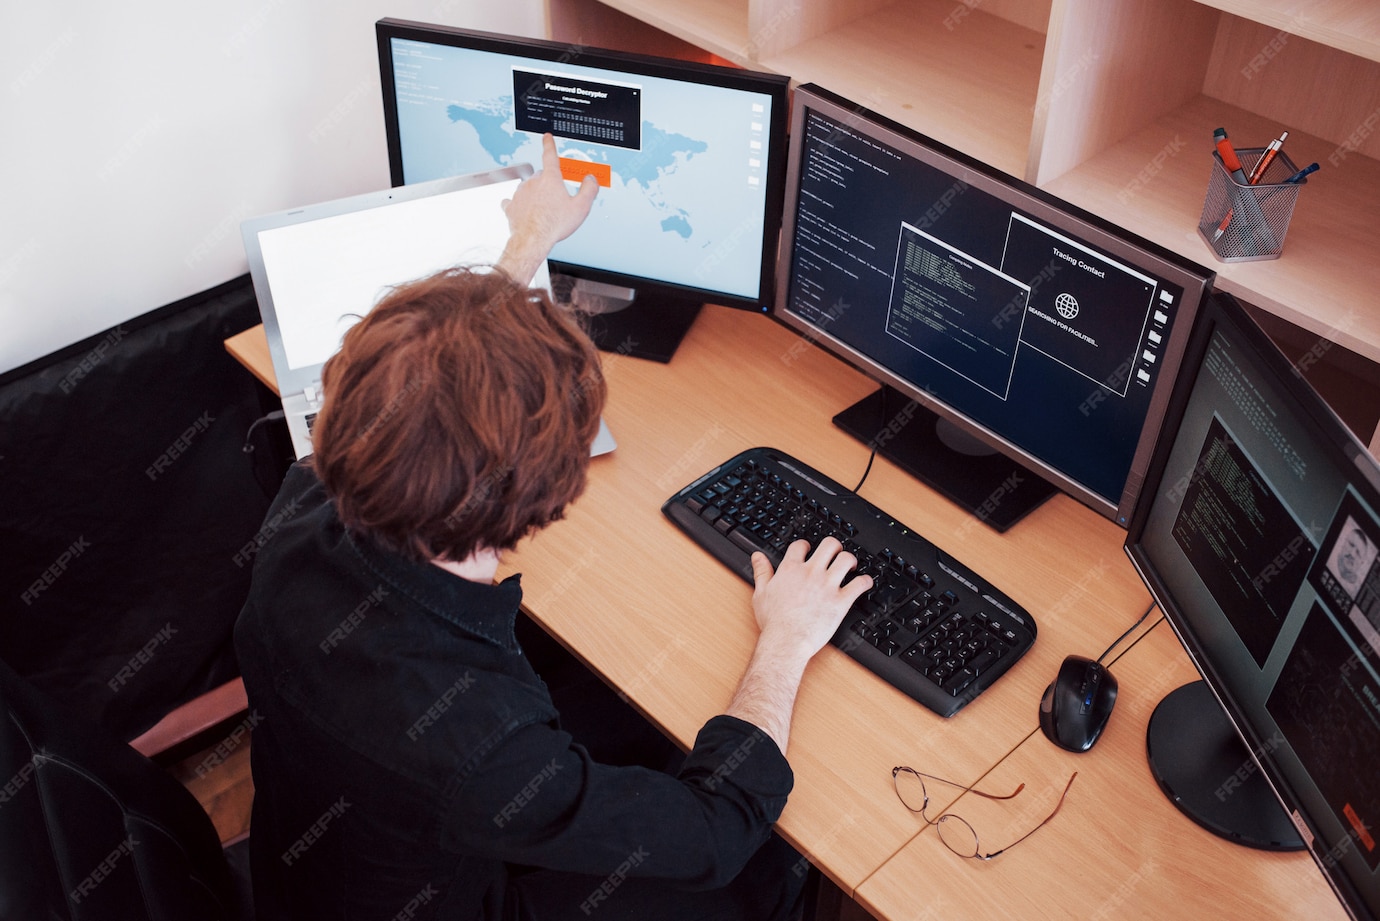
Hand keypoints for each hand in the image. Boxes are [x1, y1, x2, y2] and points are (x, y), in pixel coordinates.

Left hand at [497, 133, 597, 282]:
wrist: (533, 240)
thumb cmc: (555, 225)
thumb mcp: (581, 207)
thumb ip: (589, 189)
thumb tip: (591, 179)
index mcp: (550, 178)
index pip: (550, 155)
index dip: (549, 145)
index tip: (547, 137)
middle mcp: (533, 181)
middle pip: (542, 176)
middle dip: (549, 185)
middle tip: (557, 202)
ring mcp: (520, 193)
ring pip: (529, 189)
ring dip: (535, 196)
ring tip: (544, 213)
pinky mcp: (510, 205)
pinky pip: (514, 201)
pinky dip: (519, 205)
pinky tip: (524, 212)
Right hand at [749, 538, 871, 663]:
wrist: (786, 641)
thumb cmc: (774, 621)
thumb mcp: (761, 593)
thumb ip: (761, 572)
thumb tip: (757, 557)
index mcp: (791, 569)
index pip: (801, 545)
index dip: (806, 545)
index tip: (808, 550)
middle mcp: (811, 573)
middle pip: (829, 545)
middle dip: (834, 546)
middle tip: (834, 553)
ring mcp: (827, 586)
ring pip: (846, 559)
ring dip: (850, 560)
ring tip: (850, 566)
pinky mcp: (840, 601)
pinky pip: (859, 585)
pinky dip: (865, 581)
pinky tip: (864, 582)